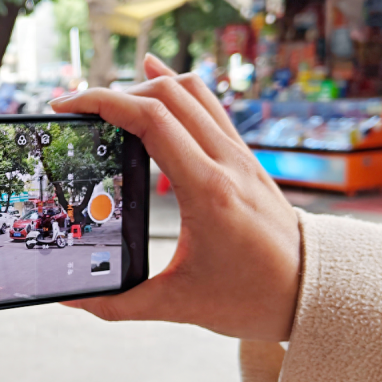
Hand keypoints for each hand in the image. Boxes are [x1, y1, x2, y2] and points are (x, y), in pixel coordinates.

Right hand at [51, 55, 300, 341]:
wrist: (313, 294)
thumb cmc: (253, 299)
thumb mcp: (177, 305)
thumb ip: (117, 304)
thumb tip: (70, 301)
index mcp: (208, 190)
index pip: (151, 120)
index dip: (103, 102)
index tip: (68, 106)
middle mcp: (226, 162)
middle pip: (166, 94)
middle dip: (114, 92)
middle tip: (77, 109)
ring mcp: (239, 155)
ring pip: (191, 91)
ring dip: (146, 85)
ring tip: (109, 97)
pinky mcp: (244, 158)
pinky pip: (209, 105)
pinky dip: (177, 87)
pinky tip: (155, 76)